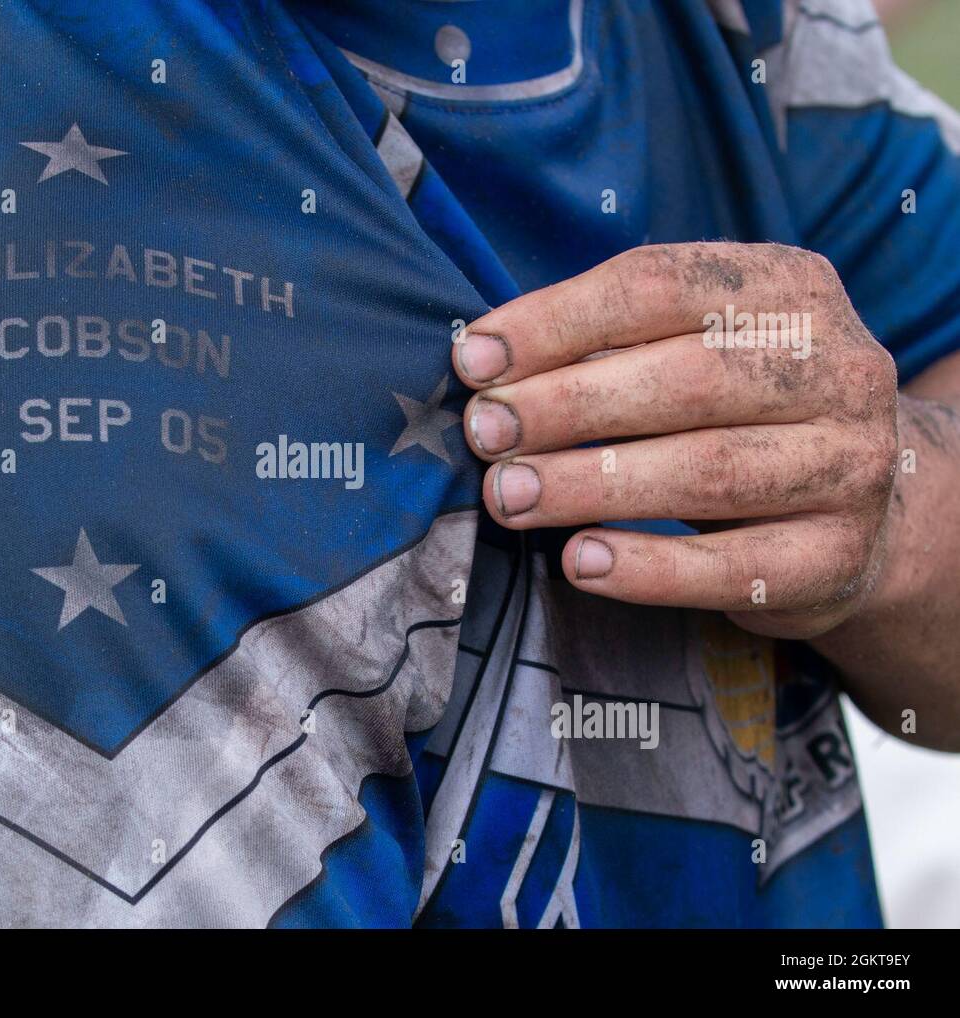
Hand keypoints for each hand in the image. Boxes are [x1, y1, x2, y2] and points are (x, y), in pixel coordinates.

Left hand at [453, 242, 900, 640]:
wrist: (866, 512)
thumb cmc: (740, 413)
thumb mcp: (696, 349)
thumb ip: (607, 345)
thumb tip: (484, 364)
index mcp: (790, 290)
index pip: (662, 285)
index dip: (558, 321)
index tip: (475, 360)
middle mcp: (837, 369)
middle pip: (689, 378)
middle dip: (568, 404)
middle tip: (485, 431)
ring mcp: (849, 466)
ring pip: (709, 471)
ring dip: (590, 484)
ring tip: (508, 495)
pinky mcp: (836, 558)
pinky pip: (732, 567)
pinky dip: (647, 568)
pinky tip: (578, 561)